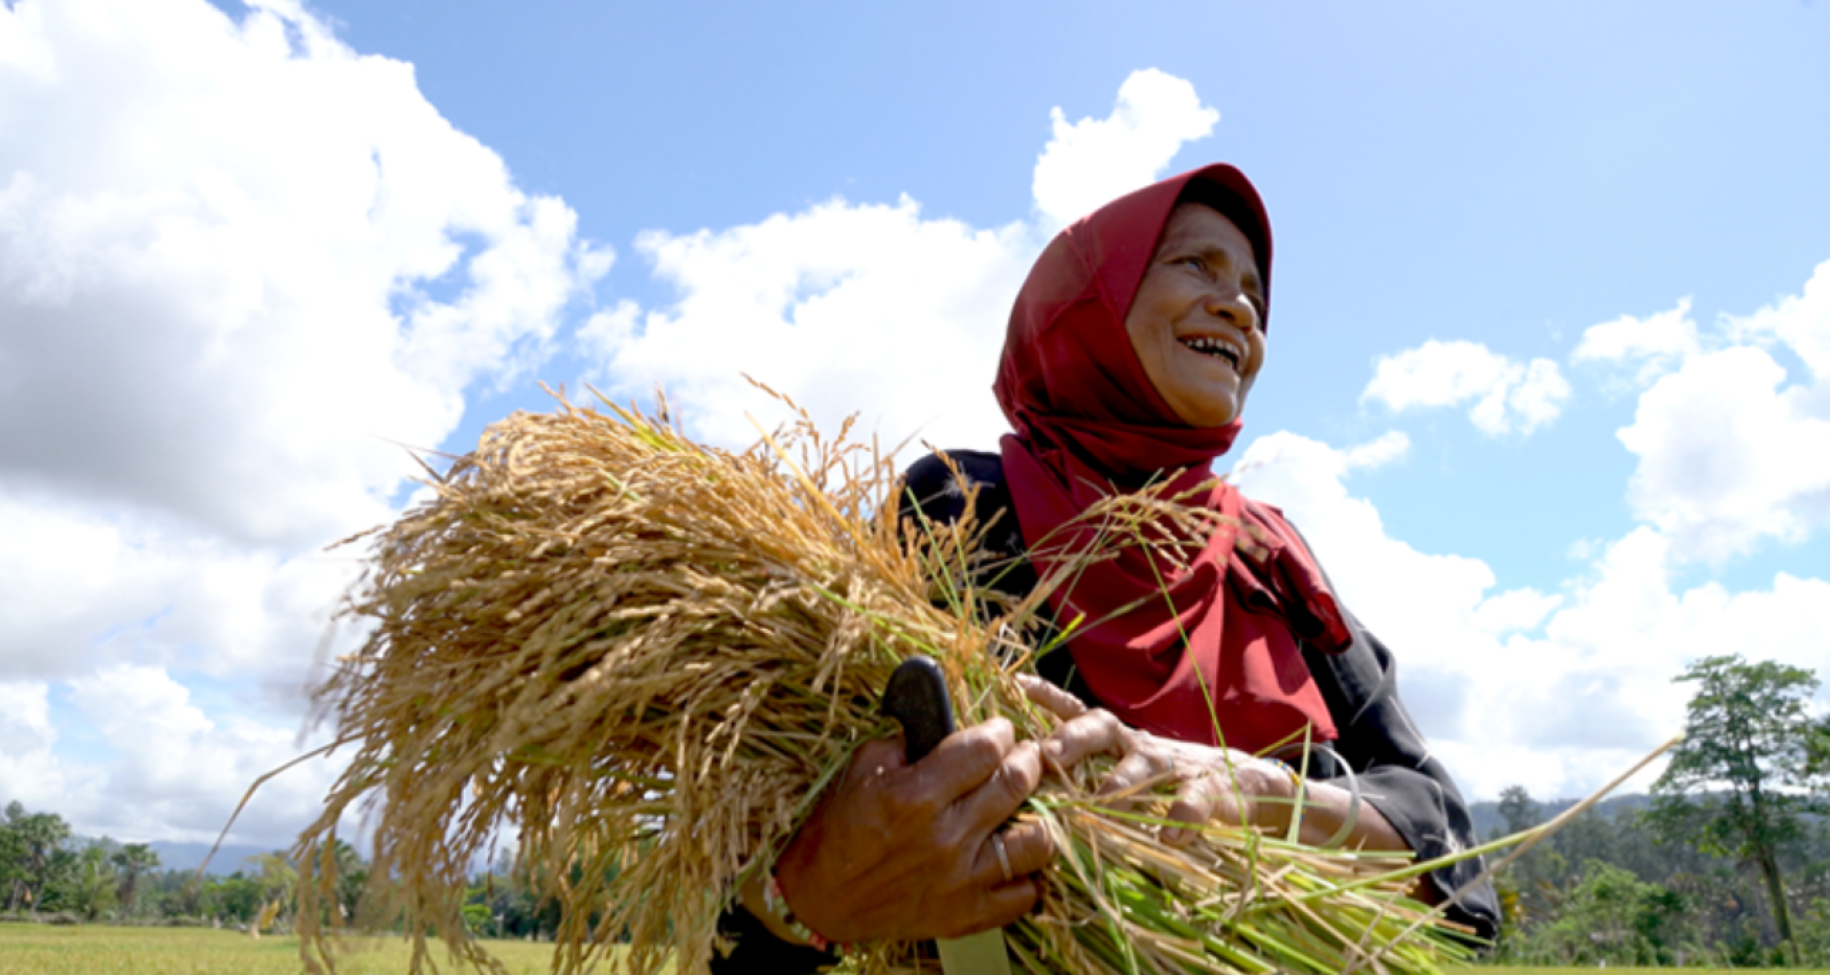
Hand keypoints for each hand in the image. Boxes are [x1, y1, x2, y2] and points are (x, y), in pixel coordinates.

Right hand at [763, 716, 1052, 943]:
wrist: (821, 897)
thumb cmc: (839, 827)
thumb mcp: (863, 767)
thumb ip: (909, 741)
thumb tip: (949, 724)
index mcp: (915, 796)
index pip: (986, 749)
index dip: (999, 732)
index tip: (999, 731)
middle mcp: (944, 838)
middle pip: (1017, 783)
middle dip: (1027, 760)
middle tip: (1021, 756)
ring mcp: (960, 881)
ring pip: (1035, 841)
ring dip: (1036, 816)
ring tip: (1023, 807)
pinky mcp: (966, 914)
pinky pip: (1024, 895)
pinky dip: (1027, 874)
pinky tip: (1013, 857)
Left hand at [1019, 675, 1292, 846]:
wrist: (1247, 787)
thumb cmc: (1173, 783)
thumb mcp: (1128, 768)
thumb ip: (1090, 770)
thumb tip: (1033, 777)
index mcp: (1119, 742)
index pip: (1078, 714)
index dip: (1049, 699)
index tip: (1016, 684)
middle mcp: (1141, 747)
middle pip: (1101, 728)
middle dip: (1072, 738)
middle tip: (1048, 754)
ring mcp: (1176, 766)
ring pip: (1144, 762)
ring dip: (1121, 778)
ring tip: (1101, 797)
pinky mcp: (1211, 791)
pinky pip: (1196, 799)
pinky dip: (1185, 815)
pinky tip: (1171, 834)